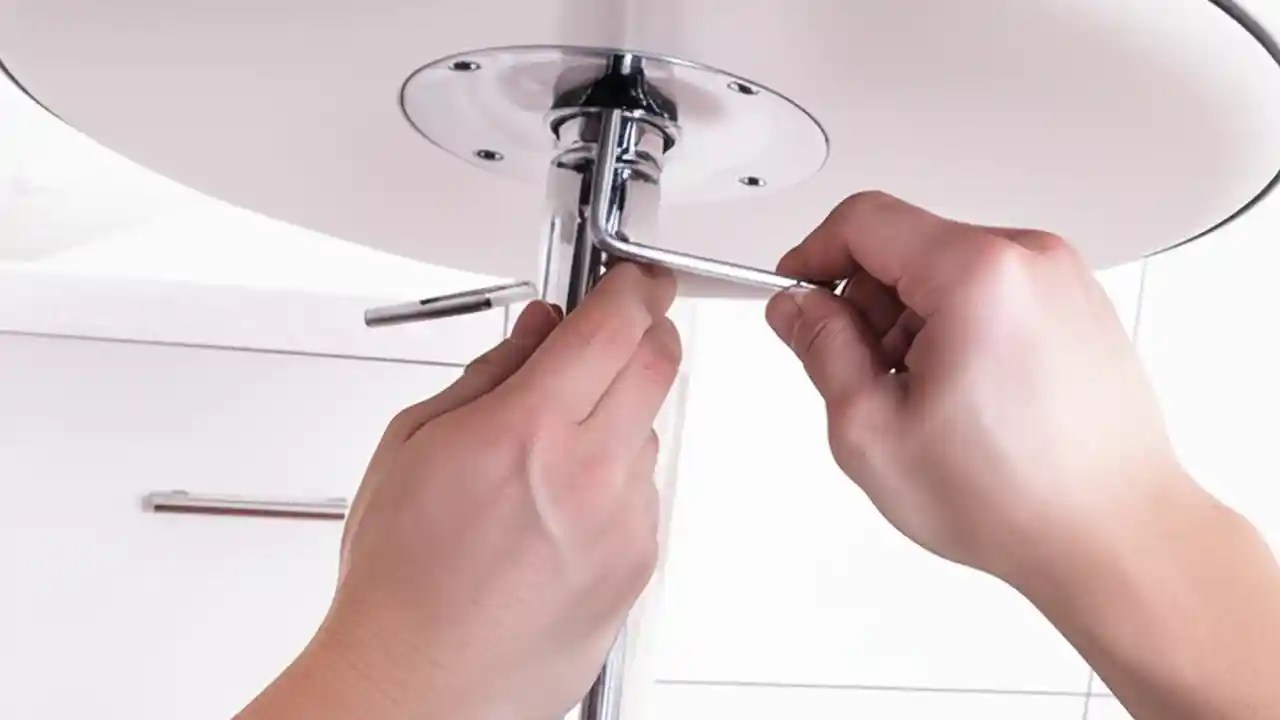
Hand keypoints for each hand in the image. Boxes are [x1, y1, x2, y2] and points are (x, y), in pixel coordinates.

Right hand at [242, 263, 679, 719]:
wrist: (419, 686)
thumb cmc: (400, 580)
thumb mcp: (414, 444)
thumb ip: (490, 371)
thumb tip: (539, 326)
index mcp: (527, 431)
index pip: (614, 325)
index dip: (632, 287)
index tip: (634, 279)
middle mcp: (589, 474)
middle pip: (659, 363)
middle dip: (645, 331)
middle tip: (617, 330)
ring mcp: (623, 522)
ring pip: (652, 428)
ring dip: (621, 413)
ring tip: (551, 450)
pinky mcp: (639, 563)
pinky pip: (645, 489)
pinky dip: (615, 474)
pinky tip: (558, 504)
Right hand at [764, 191, 1190, 584]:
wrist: (1115, 536)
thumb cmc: (1017, 497)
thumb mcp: (872, 429)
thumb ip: (821, 349)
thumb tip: (797, 309)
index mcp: (977, 274)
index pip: (865, 220)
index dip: (813, 254)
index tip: (796, 292)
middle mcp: (1029, 260)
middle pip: (908, 244)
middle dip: (868, 305)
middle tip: (863, 376)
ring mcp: (1063, 281)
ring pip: (948, 272)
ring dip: (914, 324)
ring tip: (926, 402)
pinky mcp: (1078, 307)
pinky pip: (993, 293)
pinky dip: (959, 331)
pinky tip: (965, 399)